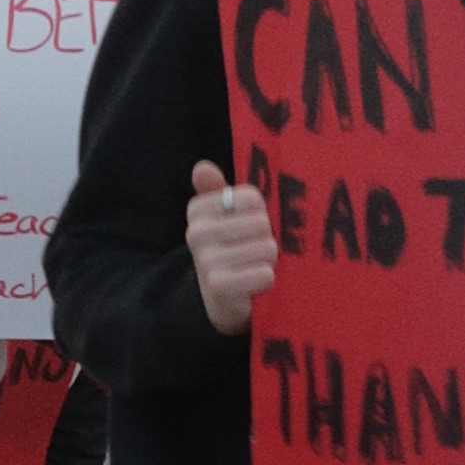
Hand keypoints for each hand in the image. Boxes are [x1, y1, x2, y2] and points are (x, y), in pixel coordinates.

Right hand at [184, 161, 277, 337]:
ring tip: (251, 266)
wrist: (218, 297)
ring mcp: (206, 260)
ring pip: (267, 249)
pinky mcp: (219, 286)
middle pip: (261, 223)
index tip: (247, 225)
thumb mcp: (223, 215)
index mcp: (198, 209)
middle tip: (252, 250)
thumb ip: (217, 189)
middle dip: (265, 239)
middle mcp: (196, 232)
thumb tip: (202, 167)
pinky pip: (265, 274)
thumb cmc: (229, 246)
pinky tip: (252, 283)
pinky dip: (266, 280)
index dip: (260, 213)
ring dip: (267, 261)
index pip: (252, 198)